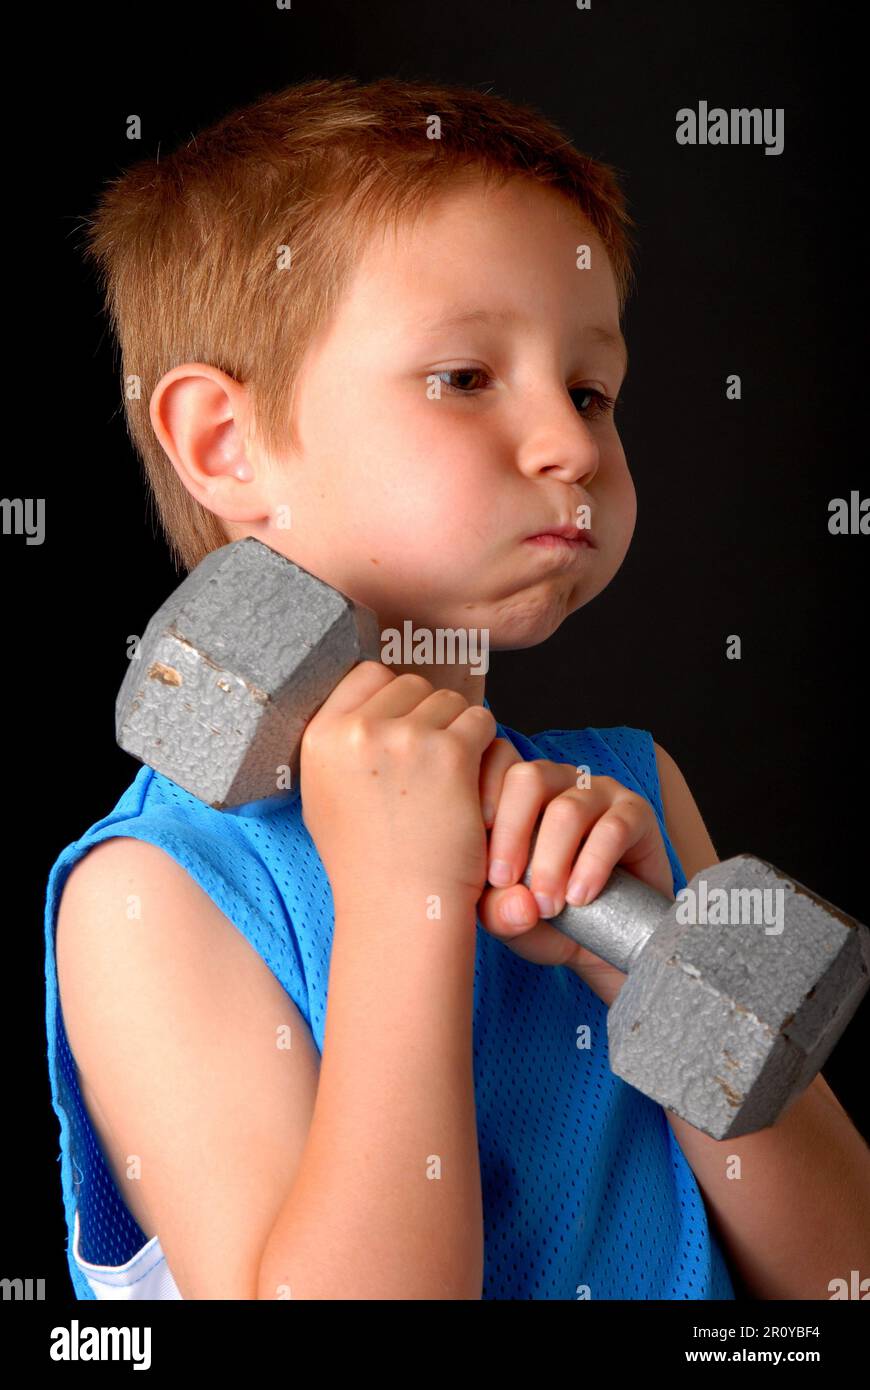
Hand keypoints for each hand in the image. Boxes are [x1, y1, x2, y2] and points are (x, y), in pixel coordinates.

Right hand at [300, 663, 497, 918]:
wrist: (401, 906)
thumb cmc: (367, 860)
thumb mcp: (325, 796)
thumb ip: (338, 745)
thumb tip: (362, 699)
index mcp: (320, 736)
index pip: (367, 675)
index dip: (394, 700)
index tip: (405, 730)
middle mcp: (356, 730)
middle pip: (412, 685)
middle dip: (429, 716)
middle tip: (433, 762)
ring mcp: (403, 738)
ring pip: (449, 701)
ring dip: (459, 731)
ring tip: (450, 778)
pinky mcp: (448, 753)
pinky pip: (480, 721)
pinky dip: (484, 747)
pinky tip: (472, 782)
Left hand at [477, 739, 674, 1003]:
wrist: (607, 943)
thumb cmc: (550, 921)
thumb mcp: (510, 919)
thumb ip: (497, 909)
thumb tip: (513, 897)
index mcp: (517, 792)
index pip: (494, 765)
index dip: (480, 798)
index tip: (470, 848)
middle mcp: (557, 782)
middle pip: (528, 778)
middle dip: (511, 834)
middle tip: (504, 882)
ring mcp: (599, 792)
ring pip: (568, 810)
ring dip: (552, 862)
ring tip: (547, 905)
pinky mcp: (636, 813)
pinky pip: (613, 829)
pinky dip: (592, 866)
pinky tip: (580, 897)